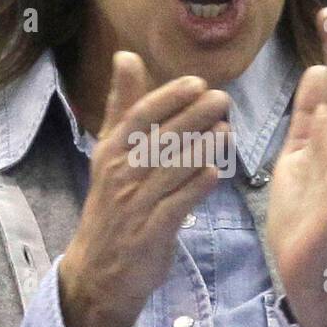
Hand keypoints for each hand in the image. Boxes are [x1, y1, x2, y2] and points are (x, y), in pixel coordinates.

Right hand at [59, 52, 229, 326]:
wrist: (99, 270)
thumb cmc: (112, 204)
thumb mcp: (110, 153)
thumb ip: (123, 106)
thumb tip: (126, 56)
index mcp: (111, 152)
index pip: (139, 117)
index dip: (168, 98)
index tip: (196, 82)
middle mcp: (121, 174)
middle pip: (160, 138)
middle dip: (193, 116)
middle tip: (222, 99)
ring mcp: (136, 204)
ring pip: (172, 169)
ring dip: (202, 148)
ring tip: (226, 132)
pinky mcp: (151, 232)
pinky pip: (178, 204)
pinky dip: (197, 187)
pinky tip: (216, 173)